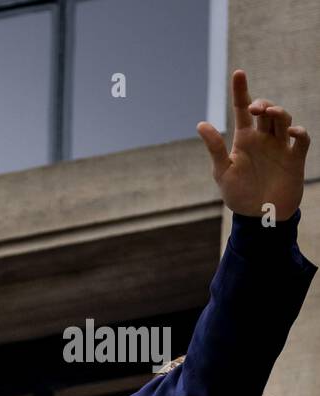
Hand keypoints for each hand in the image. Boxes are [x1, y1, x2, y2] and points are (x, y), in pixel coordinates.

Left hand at [197, 69, 308, 220]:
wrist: (259, 217)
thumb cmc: (238, 195)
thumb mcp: (223, 171)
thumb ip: (215, 148)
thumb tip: (201, 124)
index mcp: (244, 140)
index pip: (242, 110)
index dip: (241, 91)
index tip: (238, 72)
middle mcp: (263, 139)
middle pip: (266, 112)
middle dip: (263, 104)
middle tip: (256, 108)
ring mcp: (280, 147)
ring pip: (283, 120)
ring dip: (279, 114)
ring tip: (270, 114)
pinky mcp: (294, 158)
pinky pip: (300, 139)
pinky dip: (297, 133)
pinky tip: (289, 133)